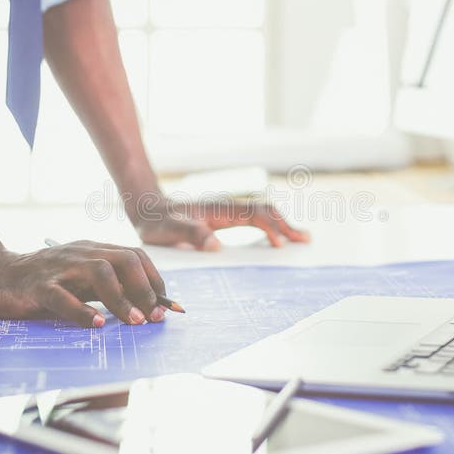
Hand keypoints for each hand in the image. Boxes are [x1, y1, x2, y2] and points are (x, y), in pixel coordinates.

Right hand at [0, 242, 167, 327]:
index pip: (135, 257)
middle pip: (124, 260)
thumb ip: (110, 291)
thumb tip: (148, 310)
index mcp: (94, 250)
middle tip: (154, 317)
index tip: (169, 308)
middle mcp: (81, 253)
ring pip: (99, 273)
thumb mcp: (81, 282)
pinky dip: (81, 311)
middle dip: (145, 289)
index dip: (155, 282)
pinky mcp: (37, 285)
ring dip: (122, 299)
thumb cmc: (45, 282)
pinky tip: (95, 325)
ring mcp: (59, 267)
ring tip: (135, 322)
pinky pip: (62, 296)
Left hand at [134, 197, 310, 250]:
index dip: (270, 227)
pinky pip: (254, 220)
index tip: (280, 244)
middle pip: (265, 210)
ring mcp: (227, 212)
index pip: (254, 214)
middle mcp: (227, 208)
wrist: (147, 210)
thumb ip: (190, 235)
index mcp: (219, 209)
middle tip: (305, 240)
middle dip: (286, 224)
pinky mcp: (224, 219)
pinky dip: (270, 227)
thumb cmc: (158, 222)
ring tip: (300, 238)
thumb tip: (216, 245)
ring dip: (282, 224)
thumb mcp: (170, 230)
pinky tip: (275, 239)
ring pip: (262, 213)